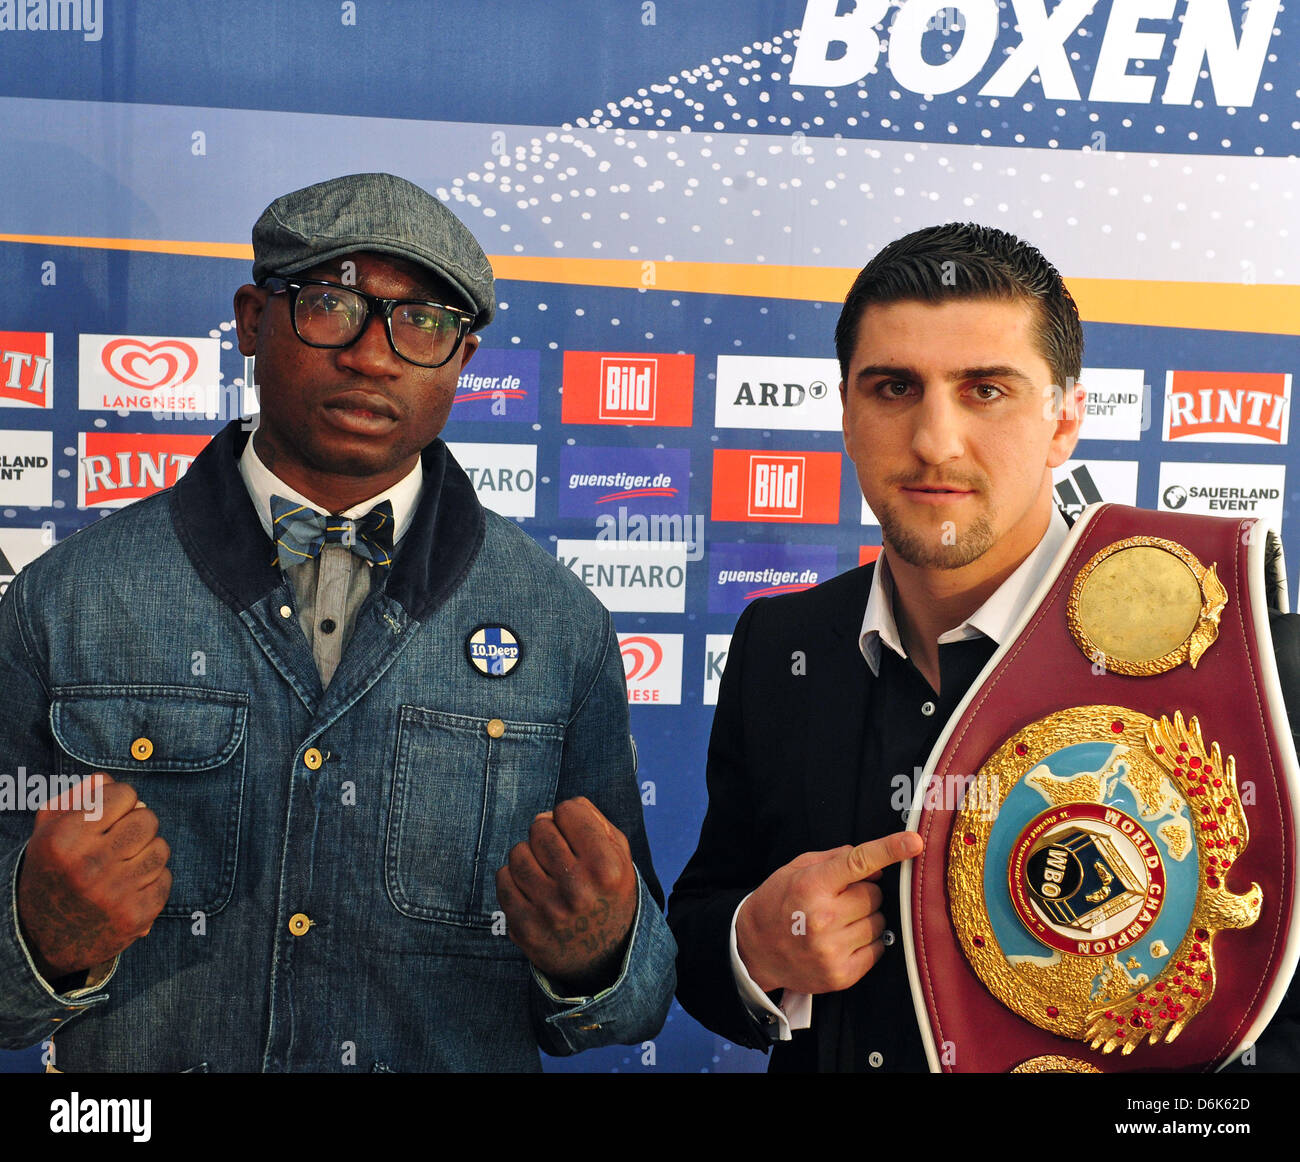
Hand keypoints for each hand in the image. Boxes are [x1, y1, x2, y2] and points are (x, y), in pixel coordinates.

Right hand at [16, 772, 171, 979]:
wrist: (42, 938)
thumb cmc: (51, 873)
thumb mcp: (47, 832)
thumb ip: (76, 798)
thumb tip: (108, 779)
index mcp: (65, 839)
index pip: (125, 794)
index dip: (121, 801)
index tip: (111, 815)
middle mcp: (89, 865)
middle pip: (148, 819)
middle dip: (138, 824)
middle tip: (122, 838)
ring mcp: (114, 893)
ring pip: (161, 848)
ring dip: (148, 851)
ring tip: (126, 862)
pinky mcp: (136, 915)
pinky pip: (166, 878)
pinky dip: (153, 879)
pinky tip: (131, 885)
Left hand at [496, 797, 638, 995]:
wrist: (605, 959)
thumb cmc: (609, 895)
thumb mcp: (620, 857)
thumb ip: (593, 821)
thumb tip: (550, 813)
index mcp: (606, 867)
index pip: (568, 810)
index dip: (568, 817)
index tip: (573, 832)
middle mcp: (577, 889)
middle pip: (540, 827)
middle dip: (546, 833)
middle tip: (557, 852)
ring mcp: (548, 910)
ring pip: (517, 852)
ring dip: (528, 854)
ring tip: (543, 869)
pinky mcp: (525, 929)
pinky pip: (503, 880)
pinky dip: (513, 877)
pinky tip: (530, 887)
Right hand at [735, 831, 922, 994]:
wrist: (753, 949)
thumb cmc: (777, 903)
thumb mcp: (796, 869)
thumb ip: (835, 859)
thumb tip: (875, 864)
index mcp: (811, 885)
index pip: (859, 862)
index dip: (889, 849)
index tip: (913, 842)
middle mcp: (823, 917)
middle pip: (874, 895)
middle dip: (864, 893)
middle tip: (841, 899)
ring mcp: (832, 949)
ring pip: (879, 922)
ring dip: (866, 918)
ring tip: (838, 922)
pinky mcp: (841, 975)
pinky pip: (877, 950)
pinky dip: (867, 942)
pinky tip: (843, 940)